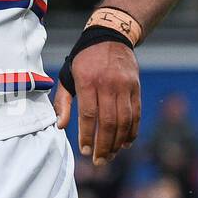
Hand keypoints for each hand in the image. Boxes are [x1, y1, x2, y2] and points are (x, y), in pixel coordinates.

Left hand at [53, 41, 141, 165]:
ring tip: (111, 155)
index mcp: (88, 82)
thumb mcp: (67, 76)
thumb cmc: (84, 59)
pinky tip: (126, 143)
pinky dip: (132, 131)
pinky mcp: (136, 88)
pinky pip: (136, 114)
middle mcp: (108, 85)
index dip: (88, 136)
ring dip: (118, 142)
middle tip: (99, 161)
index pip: (89, 115)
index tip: (85, 152)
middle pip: (108, 122)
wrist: (110, 37)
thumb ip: (63, 101)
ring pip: (124, 120)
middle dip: (104, 145)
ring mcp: (125, 87)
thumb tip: (60, 126)